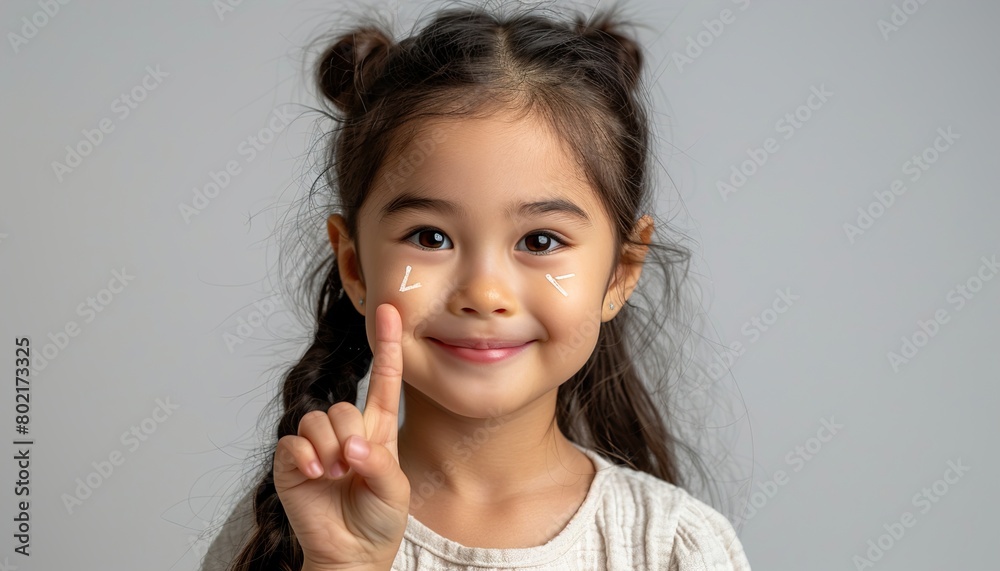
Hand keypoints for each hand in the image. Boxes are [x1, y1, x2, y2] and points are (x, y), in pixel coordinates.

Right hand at [273, 303, 409, 569]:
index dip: (387, 346)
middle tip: (351, 466)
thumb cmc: (379, 521)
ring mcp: (316, 446)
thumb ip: (379, 463)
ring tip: (334, 474)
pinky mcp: (292, 462)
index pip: (383, 380)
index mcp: (377, 431)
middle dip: (348, 435)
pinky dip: (305, 457)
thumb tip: (351, 447)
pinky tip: (315, 475)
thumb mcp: (395, 489)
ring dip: (327, 448)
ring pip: (316, 420)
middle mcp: (345, 433)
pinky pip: (293, 442)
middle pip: (343, 407)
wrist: (352, 553)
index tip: (391, 311)